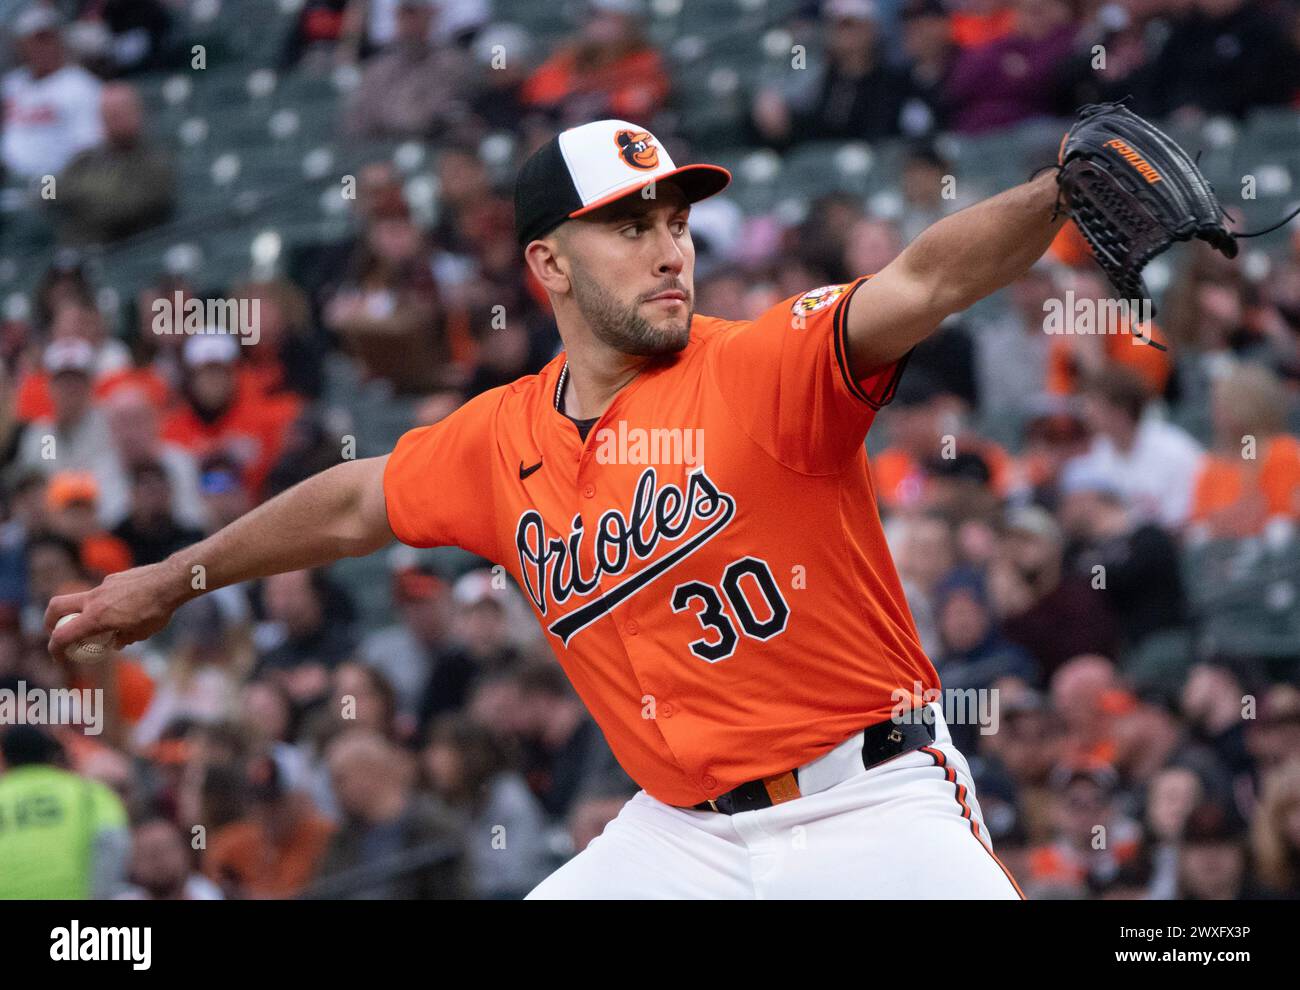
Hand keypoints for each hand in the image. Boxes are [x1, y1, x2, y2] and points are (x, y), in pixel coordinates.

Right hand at [45, 559, 190, 658]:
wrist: (170, 581)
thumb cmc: (157, 610)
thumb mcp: (140, 634)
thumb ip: (123, 640)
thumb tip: (115, 643)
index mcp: (95, 617)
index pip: (62, 635)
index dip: (55, 649)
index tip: (60, 657)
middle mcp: (93, 599)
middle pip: (56, 606)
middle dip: (50, 621)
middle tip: (58, 631)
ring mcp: (103, 586)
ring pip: (81, 598)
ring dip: (83, 611)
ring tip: (105, 623)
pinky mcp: (114, 577)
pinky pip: (102, 592)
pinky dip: (105, 602)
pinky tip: (126, 607)